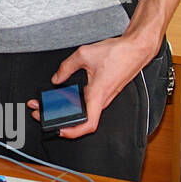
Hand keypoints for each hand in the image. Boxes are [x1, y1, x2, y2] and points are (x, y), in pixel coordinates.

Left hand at [26, 34, 156, 137]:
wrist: (136, 49)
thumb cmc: (118, 53)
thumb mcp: (84, 55)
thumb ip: (66, 67)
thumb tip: (56, 78)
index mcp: (98, 94)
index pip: (88, 124)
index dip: (73, 132)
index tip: (59, 130)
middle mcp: (103, 99)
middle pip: (83, 120)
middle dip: (62, 120)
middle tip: (44, 114)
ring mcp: (105, 97)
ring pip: (86, 113)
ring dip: (68, 112)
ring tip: (51, 106)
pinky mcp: (106, 92)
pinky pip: (90, 104)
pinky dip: (76, 104)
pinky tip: (66, 98)